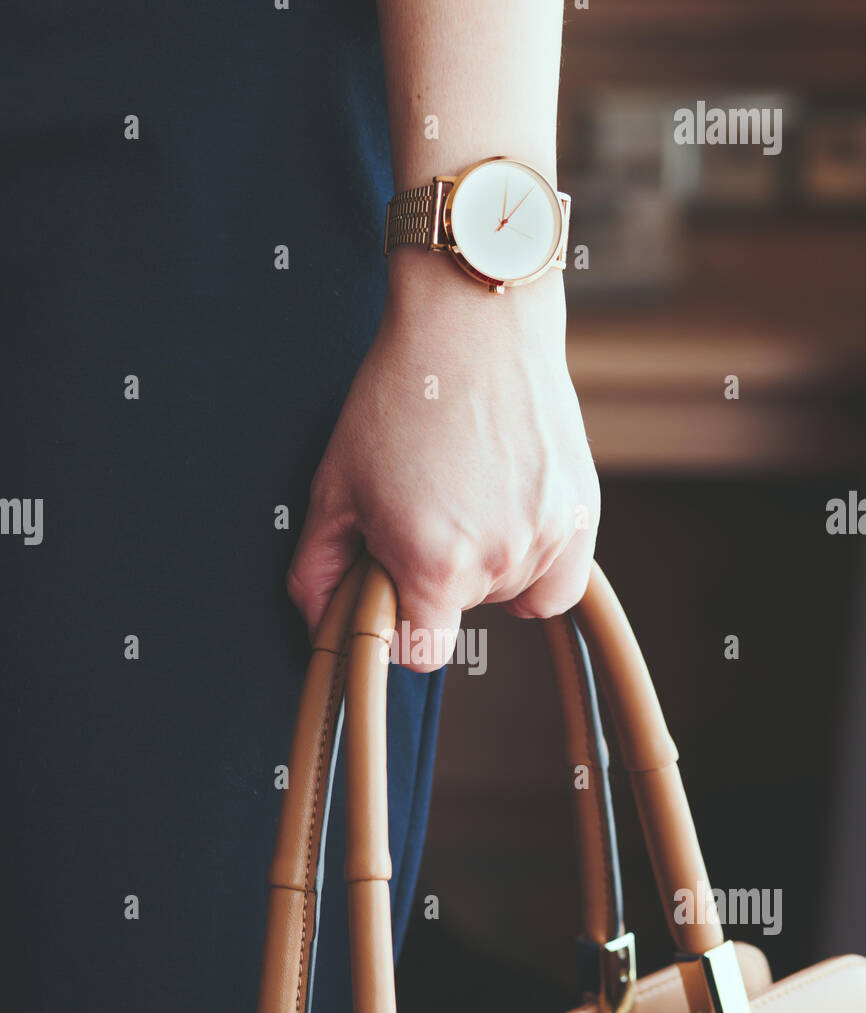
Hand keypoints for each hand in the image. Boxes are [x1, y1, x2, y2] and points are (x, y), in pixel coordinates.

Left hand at [287, 255, 599, 670]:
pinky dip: (537, 564)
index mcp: (435, 563)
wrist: (474, 324)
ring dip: (488, 568)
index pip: (422, 654)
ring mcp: (548, 537)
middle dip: (436, 581)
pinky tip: (509, 517)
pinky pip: (560, 582)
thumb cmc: (400, 396)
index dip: (398, 630)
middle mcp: (499, 559)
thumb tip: (320, 625)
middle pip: (464, 616)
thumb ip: (317, 570)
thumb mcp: (335, 486)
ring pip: (513, 597)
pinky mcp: (582, 514)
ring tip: (467, 498)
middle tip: (423, 513)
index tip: (392, 595)